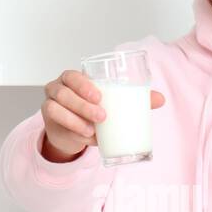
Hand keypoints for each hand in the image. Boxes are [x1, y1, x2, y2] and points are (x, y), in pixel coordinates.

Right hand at [40, 69, 165, 161]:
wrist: (75, 132)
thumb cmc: (93, 112)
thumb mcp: (112, 104)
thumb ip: (133, 99)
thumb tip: (161, 99)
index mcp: (73, 79)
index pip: (72, 75)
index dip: (83, 84)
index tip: (99, 96)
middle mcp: (58, 88)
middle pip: (64, 92)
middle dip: (82, 104)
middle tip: (102, 116)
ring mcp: (50, 104)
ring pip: (56, 107)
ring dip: (76, 119)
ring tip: (94, 129)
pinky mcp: (49, 121)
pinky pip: (56, 123)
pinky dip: (71, 129)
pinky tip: (85, 136)